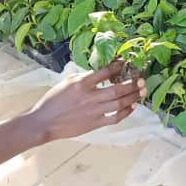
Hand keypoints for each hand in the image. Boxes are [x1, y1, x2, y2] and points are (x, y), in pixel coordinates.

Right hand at [26, 61, 146, 142]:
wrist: (44, 122)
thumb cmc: (53, 100)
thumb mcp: (67, 82)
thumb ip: (85, 77)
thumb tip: (100, 72)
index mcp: (81, 84)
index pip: (104, 72)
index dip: (118, 66)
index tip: (126, 62)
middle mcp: (90, 97)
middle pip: (117, 89)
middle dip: (132, 84)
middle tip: (141, 79)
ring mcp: (93, 111)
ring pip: (119, 104)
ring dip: (132, 97)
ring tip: (141, 91)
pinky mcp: (94, 124)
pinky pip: (114, 118)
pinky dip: (125, 113)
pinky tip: (132, 107)